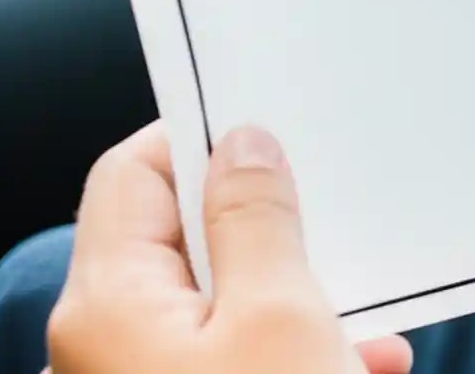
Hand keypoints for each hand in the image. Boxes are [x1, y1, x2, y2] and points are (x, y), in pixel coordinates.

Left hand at [46, 122, 411, 373]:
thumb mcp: (281, 317)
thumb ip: (257, 219)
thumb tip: (242, 145)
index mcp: (111, 301)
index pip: (136, 174)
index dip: (200, 138)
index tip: (267, 124)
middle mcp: (113, 344)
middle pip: (185, 242)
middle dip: (270, 232)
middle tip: (331, 223)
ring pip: (225, 307)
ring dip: (300, 300)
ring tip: (363, 321)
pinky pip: (240, 361)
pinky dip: (298, 352)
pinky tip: (362, 366)